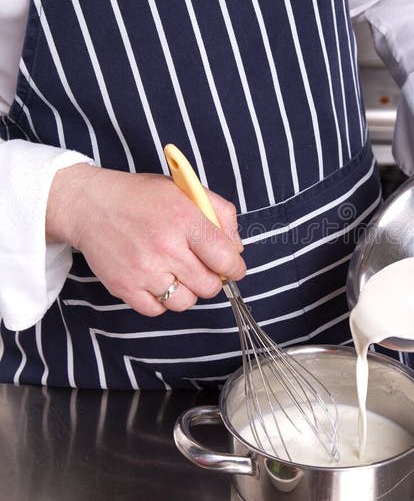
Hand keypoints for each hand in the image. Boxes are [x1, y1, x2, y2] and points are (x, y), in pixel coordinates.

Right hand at [46, 165, 245, 315]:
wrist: (90, 204)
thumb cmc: (141, 197)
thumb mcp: (186, 190)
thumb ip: (220, 214)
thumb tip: (237, 249)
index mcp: (185, 219)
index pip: (226, 258)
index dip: (235, 267)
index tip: (232, 268)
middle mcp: (165, 247)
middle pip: (210, 286)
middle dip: (212, 279)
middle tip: (201, 268)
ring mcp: (144, 270)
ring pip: (185, 302)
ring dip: (186, 291)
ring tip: (176, 273)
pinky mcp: (124, 287)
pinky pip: (157, 310)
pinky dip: (160, 300)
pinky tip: (156, 280)